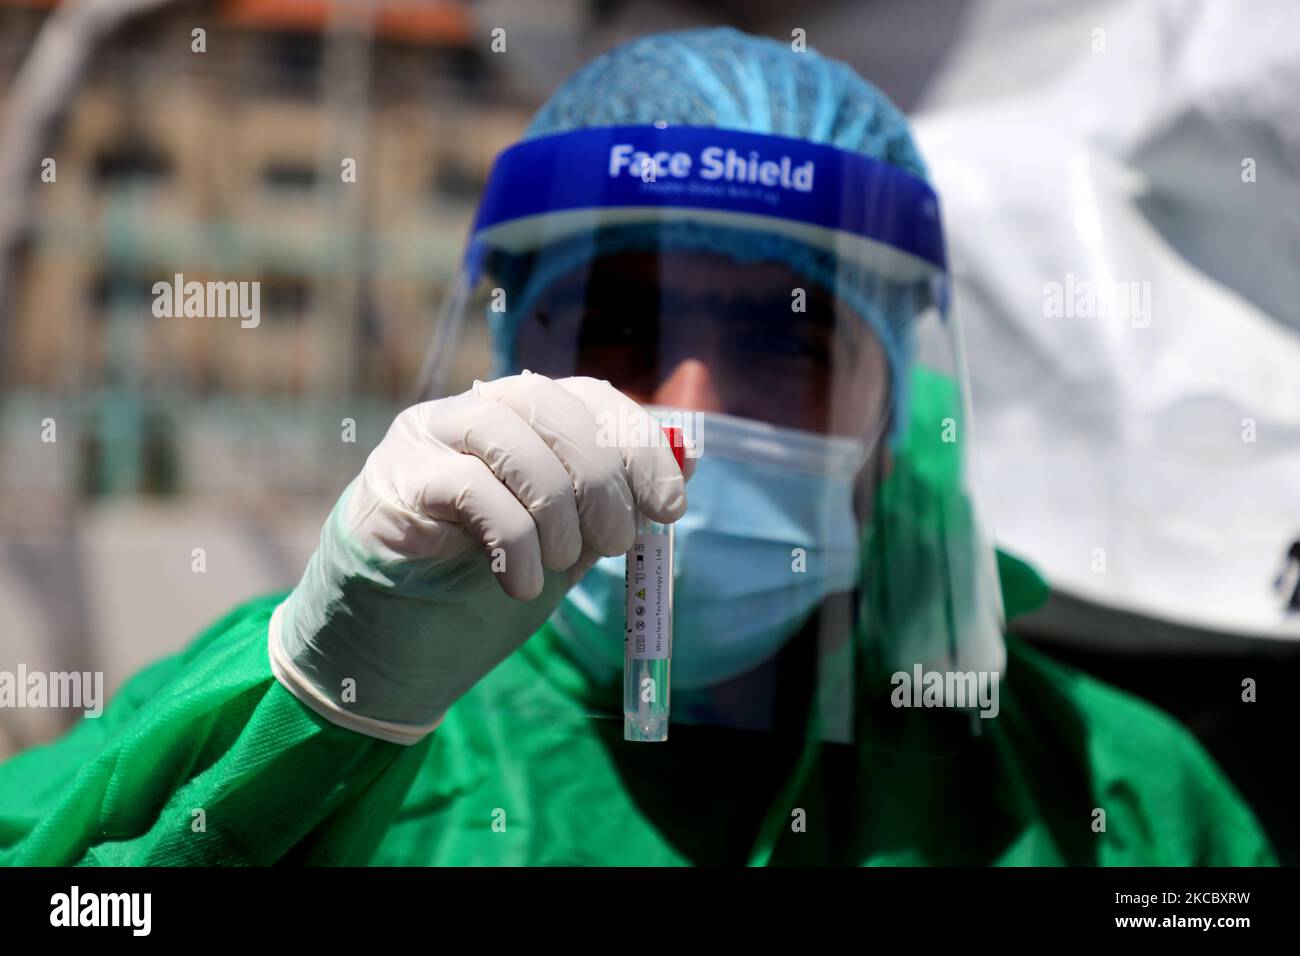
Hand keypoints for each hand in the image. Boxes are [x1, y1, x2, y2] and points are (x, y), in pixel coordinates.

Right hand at [268, 372, 687, 742]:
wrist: (394, 646)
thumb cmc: (482, 586)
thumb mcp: (569, 542)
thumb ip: (615, 501)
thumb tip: (690, 460)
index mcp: (521, 418)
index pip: (589, 396)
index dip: (638, 445)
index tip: (670, 508)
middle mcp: (472, 411)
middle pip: (552, 406)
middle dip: (601, 479)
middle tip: (615, 546)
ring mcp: (427, 438)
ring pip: (511, 437)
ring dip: (557, 510)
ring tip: (560, 566)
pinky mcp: (395, 480)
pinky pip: (471, 487)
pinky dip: (515, 540)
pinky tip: (521, 583)